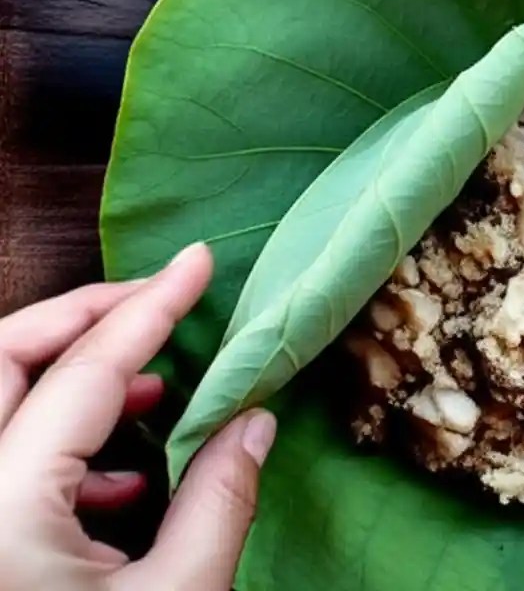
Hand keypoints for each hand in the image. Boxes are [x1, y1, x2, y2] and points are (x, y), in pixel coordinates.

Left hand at [0, 243, 275, 590]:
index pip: (86, 372)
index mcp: (4, 502)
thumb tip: (255, 422)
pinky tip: (123, 477)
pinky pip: (5, 451)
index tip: (197, 263)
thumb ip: (219, 502)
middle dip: (82, 316)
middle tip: (155, 300)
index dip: (151, 309)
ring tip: (155, 390)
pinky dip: (59, 437)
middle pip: (4, 356)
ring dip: (71, 373)